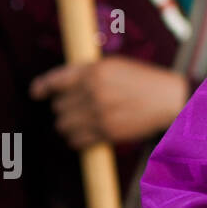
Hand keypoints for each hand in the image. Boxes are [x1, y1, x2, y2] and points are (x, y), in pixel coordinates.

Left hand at [30, 56, 188, 148]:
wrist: (170, 99)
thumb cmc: (143, 80)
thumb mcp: (116, 66)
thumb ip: (87, 73)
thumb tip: (59, 87)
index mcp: (95, 70)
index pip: (56, 80)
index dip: (42, 87)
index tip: (36, 93)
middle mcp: (94, 91)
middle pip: (58, 106)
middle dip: (65, 107)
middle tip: (80, 106)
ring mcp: (99, 113)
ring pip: (63, 125)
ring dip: (70, 125)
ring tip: (84, 121)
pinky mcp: (106, 132)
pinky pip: (76, 140)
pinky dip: (78, 139)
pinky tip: (89, 133)